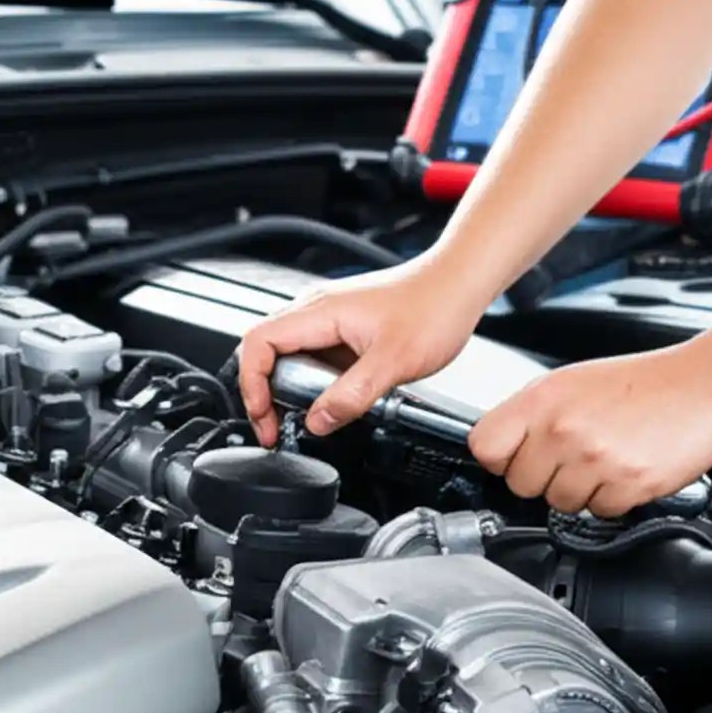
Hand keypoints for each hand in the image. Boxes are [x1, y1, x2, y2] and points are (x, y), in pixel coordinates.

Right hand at [239, 258, 488, 445]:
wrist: (459, 283)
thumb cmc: (434, 307)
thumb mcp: (393, 362)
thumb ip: (352, 395)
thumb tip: (317, 421)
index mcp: (319, 312)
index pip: (257, 344)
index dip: (251, 385)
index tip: (265, 417)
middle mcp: (317, 310)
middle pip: (265, 351)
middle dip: (263, 394)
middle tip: (276, 429)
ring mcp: (330, 317)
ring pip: (288, 354)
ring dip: (287, 388)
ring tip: (299, 419)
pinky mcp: (345, 326)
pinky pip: (313, 355)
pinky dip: (310, 381)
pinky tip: (327, 400)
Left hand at [468, 349, 711, 516]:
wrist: (702, 385)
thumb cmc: (639, 384)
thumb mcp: (571, 383)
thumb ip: (531, 415)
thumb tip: (498, 448)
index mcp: (543, 399)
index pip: (484, 447)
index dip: (500, 457)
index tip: (515, 456)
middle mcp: (563, 428)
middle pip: (520, 484)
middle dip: (543, 477)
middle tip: (573, 456)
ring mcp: (595, 458)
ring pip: (559, 503)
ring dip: (580, 490)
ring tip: (604, 459)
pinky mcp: (627, 484)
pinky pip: (599, 512)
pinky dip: (613, 499)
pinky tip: (625, 469)